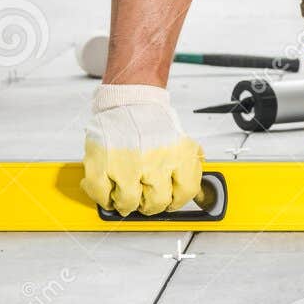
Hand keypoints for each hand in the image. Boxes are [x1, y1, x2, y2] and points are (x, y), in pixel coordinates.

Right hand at [81, 84, 208, 216]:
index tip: (170, 202)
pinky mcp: (101, 162)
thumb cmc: (152, 121)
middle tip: (145, 199)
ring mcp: (126, 163)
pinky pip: (101, 194)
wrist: (129, 99)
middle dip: (151, 205)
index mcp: (179, 154)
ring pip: (128, 203)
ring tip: (125, 195)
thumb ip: (190, 168)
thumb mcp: (182, 142)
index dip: (177, 201)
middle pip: (156, 202)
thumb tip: (202, 196)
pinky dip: (104, 197)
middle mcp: (155, 160)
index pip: (185, 192)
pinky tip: (109, 190)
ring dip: (127, 204)